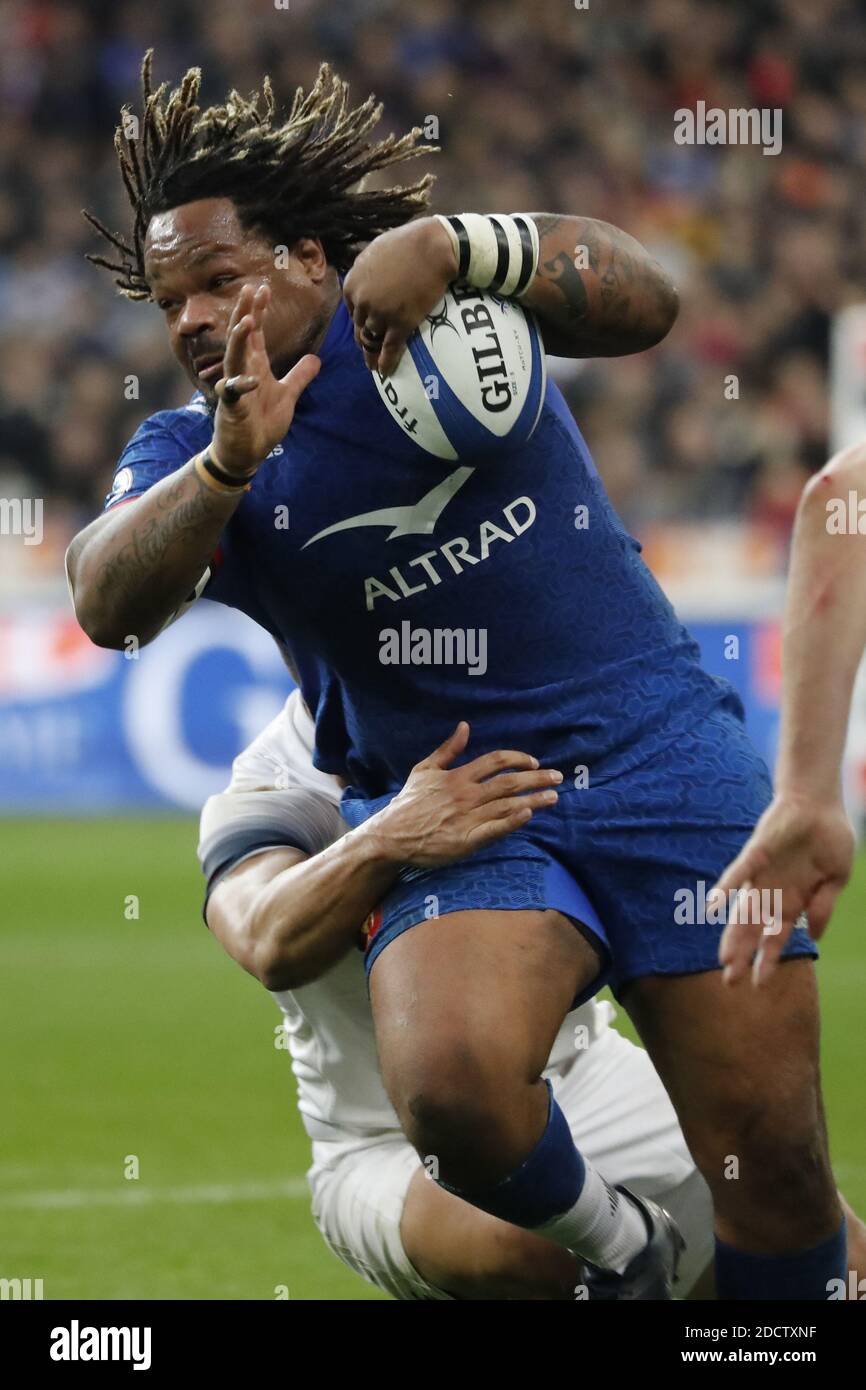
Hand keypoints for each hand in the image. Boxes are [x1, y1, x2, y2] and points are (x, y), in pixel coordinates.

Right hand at [212, 284, 320, 474]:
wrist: (245, 453)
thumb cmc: (261, 423)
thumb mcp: (287, 396)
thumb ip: (299, 376)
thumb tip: (317, 359)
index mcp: (255, 366)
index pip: (255, 333)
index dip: (258, 311)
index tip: (262, 288)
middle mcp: (242, 372)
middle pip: (241, 337)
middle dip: (245, 313)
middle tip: (250, 289)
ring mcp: (235, 388)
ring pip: (233, 358)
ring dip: (239, 340)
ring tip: (247, 321)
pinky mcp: (231, 408)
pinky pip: (234, 393)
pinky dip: (242, 385)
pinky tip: (253, 379)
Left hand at [342, 217, 458, 375]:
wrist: (431, 247)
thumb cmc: (406, 243)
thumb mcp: (373, 253)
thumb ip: (365, 272)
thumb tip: (365, 280)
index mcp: (352, 285)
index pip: (352, 312)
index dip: (361, 322)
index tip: (366, 330)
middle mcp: (363, 302)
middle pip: (361, 329)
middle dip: (364, 341)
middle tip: (369, 352)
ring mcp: (381, 315)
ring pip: (372, 341)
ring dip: (372, 356)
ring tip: (374, 367)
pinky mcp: (401, 325)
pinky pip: (389, 350)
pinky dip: (386, 363)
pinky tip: (385, 372)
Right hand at [365, 722, 561, 866]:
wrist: (391, 835)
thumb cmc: (408, 803)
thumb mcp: (424, 769)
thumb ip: (448, 750)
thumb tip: (465, 727)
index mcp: (458, 776)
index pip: (496, 761)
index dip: (519, 759)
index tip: (535, 763)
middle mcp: (466, 795)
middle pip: (509, 782)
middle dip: (537, 778)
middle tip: (558, 778)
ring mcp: (467, 818)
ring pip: (508, 805)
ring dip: (534, 800)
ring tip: (553, 798)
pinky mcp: (466, 840)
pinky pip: (494, 829)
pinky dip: (512, 821)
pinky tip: (528, 815)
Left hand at [713, 794, 854, 986]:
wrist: (820, 801)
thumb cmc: (828, 837)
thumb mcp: (836, 878)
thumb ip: (824, 907)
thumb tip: (814, 936)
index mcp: (793, 899)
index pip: (775, 935)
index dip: (768, 958)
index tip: (759, 985)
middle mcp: (773, 891)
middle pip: (754, 930)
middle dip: (744, 956)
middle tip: (730, 983)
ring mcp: (762, 874)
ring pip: (743, 910)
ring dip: (734, 934)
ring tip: (724, 959)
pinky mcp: (756, 854)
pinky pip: (738, 873)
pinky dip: (726, 889)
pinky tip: (712, 907)